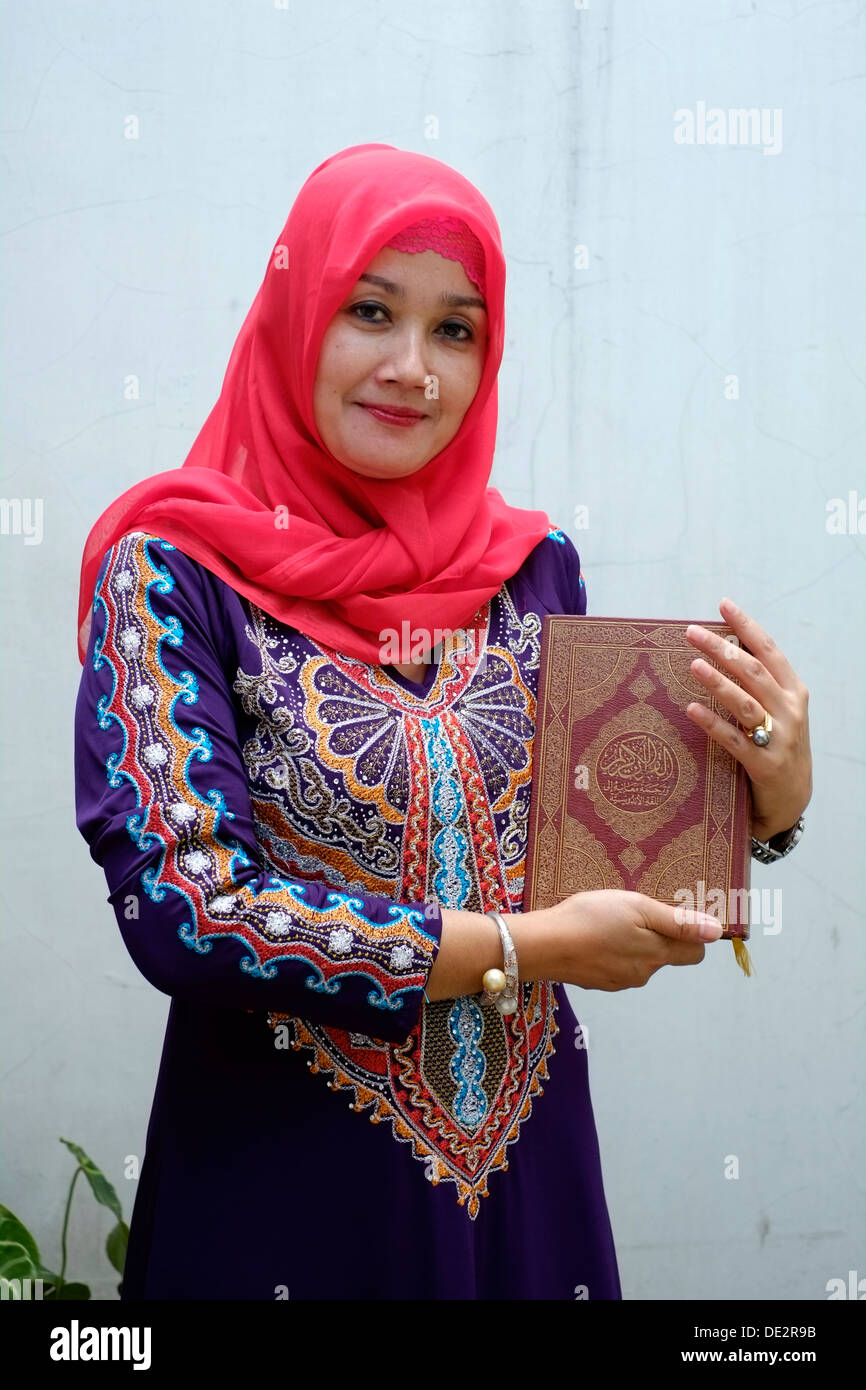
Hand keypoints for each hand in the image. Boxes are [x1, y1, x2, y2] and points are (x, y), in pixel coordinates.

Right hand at [545, 889, 722, 991]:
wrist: (542, 945)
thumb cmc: (590, 919)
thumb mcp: (637, 908)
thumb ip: (678, 922)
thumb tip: (717, 932)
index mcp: (657, 954)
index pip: (695, 954)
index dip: (690, 934)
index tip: (671, 914)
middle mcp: (644, 974)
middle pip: (664, 955)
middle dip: (656, 936)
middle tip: (631, 912)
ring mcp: (619, 982)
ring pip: (639, 960)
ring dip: (631, 943)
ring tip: (606, 921)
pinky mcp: (598, 982)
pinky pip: (616, 966)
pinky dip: (610, 952)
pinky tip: (591, 937)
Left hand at [684, 598, 811, 841]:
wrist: (792, 799)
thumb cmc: (778, 745)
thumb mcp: (778, 711)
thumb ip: (759, 684)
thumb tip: (725, 647)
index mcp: (794, 691)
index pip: (768, 650)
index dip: (746, 625)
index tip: (723, 605)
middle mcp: (789, 710)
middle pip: (752, 671)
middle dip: (721, 648)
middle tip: (691, 633)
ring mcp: (778, 738)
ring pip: (744, 702)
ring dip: (717, 682)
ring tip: (692, 665)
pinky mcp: (763, 765)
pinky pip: (733, 740)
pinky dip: (712, 724)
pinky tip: (691, 710)